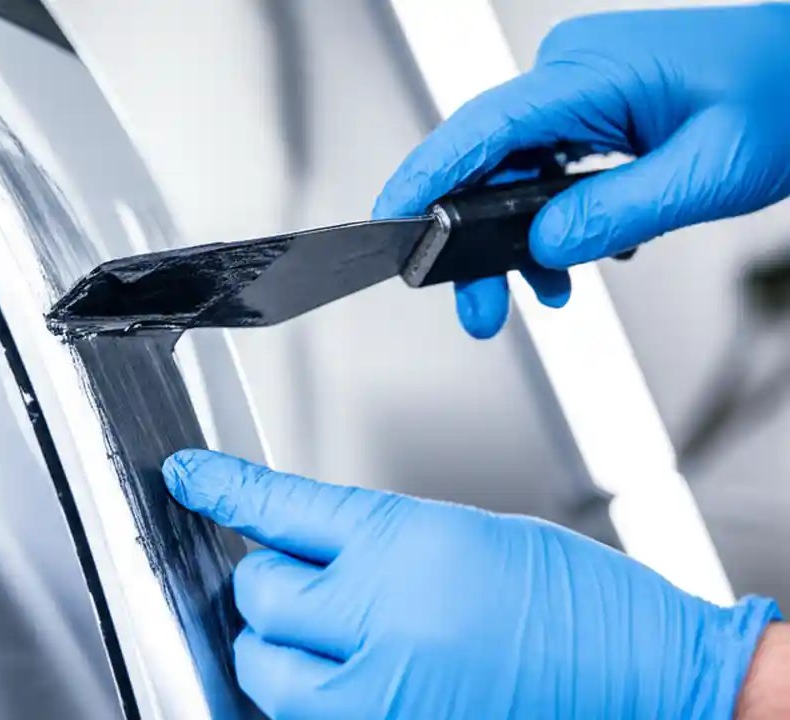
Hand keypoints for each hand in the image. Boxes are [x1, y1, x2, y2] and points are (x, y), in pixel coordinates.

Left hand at [163, 449, 780, 718]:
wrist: (647, 680)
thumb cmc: (574, 605)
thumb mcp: (459, 534)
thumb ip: (369, 540)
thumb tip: (297, 541)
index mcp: (403, 543)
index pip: (275, 505)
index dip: (220, 485)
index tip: (189, 476)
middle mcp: (380, 619)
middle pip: (257, 592)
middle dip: (270, 584)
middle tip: (308, 584)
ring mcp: (379, 695)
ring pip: (263, 668)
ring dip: (278, 648)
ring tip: (328, 639)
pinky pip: (303, 719)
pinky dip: (309, 697)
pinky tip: (348, 675)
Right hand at [374, 5, 789, 338]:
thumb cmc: (787, 94)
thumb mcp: (710, 171)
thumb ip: (618, 211)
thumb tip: (546, 245)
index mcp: (588, 73)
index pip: (482, 129)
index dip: (427, 178)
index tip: (390, 221)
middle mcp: (570, 74)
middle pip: (490, 165)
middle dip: (479, 244)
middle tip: (481, 310)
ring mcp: (579, 88)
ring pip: (516, 174)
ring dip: (520, 239)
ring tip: (545, 291)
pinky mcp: (592, 106)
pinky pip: (548, 166)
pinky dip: (552, 216)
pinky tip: (574, 251)